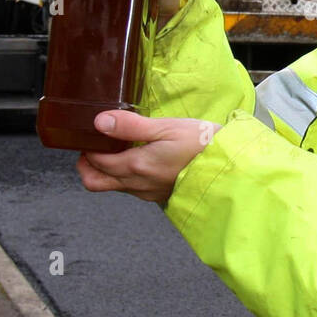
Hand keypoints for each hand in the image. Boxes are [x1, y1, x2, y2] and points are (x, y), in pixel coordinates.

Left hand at [76, 110, 219, 205]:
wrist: (230, 168)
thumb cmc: (202, 144)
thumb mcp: (167, 127)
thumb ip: (131, 126)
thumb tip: (100, 121)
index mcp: (136, 166)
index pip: (95, 161)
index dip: (86, 147)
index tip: (90, 134)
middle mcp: (138, 184)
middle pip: (95, 182)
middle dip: (87, 165)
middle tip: (93, 146)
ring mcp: (149, 193)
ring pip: (114, 186)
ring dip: (107, 170)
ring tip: (117, 149)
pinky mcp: (160, 195)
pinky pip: (132, 189)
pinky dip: (125, 176)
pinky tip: (139, 159)